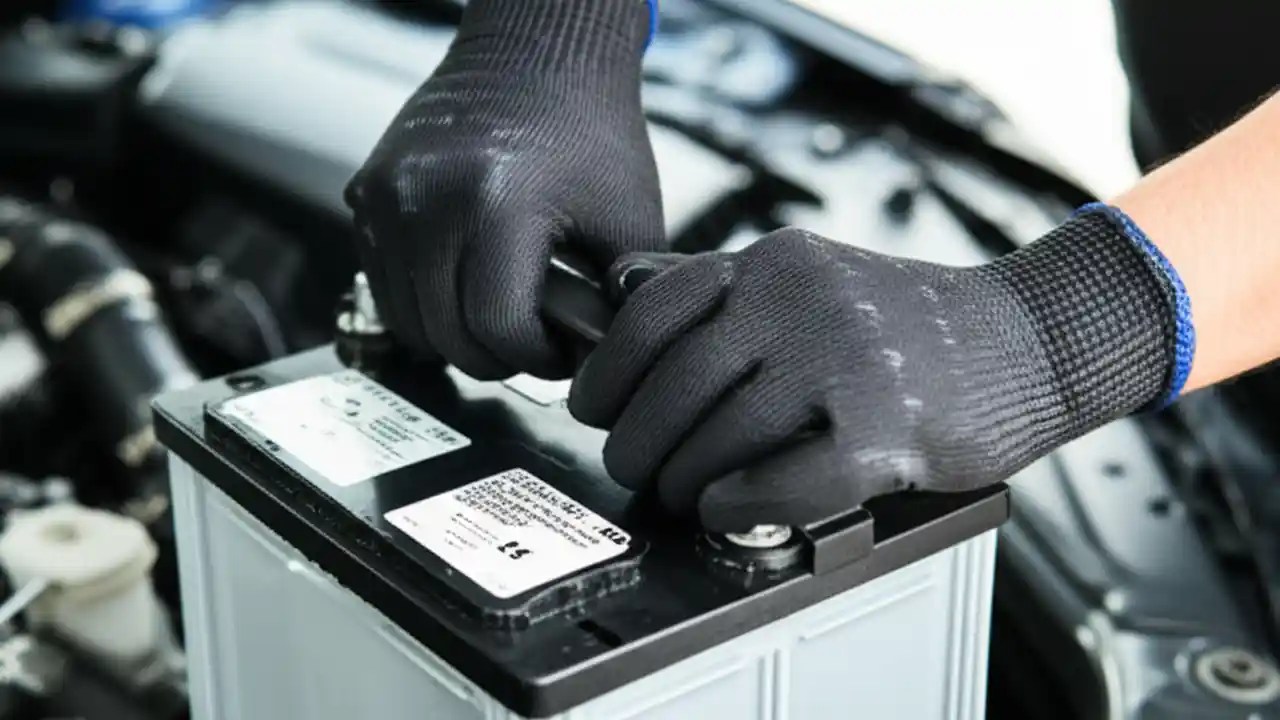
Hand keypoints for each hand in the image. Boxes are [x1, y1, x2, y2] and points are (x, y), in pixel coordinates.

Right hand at [345, 0, 663, 379]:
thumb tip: (609, 362)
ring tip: (501, 312)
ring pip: (407, 322)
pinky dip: (423, 301)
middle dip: (496, 354)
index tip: (559, 349)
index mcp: (496, 202)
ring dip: (454, 335)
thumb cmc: (589, 128)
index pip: (496, 330)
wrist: (534, 52)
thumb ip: (623, 298)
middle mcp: (427, 200)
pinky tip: (467, 282)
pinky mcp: (365, 194)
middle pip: (446, 336)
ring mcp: (386, 197)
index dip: (536, 359)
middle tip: (533, 339)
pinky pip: (384, 285)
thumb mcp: (630, 217)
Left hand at [569, 212, 1181, 530]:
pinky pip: (782, 480)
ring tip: (685, 493)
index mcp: (778, 263)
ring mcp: (846, 363)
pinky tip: (729, 508)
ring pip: (719, 435)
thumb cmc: (914, 324)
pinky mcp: (886, 430)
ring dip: (684, 480)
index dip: (607, 368)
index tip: (593, 404)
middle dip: (637, 441)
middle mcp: (804, 301)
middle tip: (634, 466)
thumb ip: (730, 291)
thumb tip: (624, 305)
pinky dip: (739, 504)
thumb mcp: (815, 276)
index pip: (653, 308)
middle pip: (675, 383)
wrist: (1030, 339)